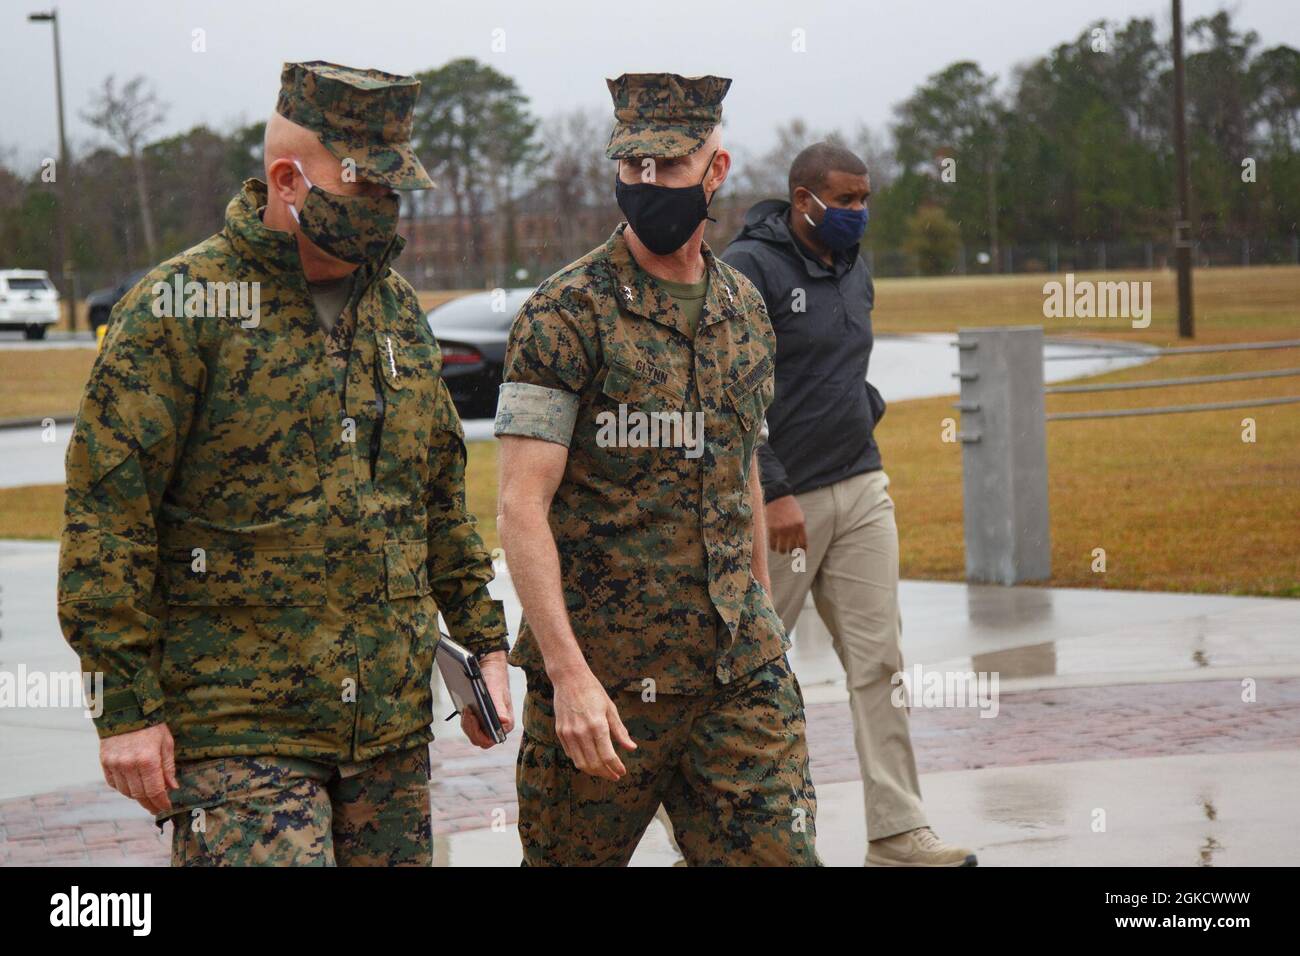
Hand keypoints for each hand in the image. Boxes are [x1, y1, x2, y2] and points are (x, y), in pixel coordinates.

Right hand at [100, 723, 178, 814]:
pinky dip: (124, 788)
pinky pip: (114, 784)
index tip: (167, 807)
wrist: (126, 710)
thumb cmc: (151, 726)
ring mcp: (114, 765)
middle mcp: (129, 765)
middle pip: (139, 795)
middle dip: (150, 804)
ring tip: (147, 796)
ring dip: (137, 797)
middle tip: (158, 808)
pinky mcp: (104, 762)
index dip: (161, 802)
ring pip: (126, 792)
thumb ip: (168, 768)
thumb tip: (172, 788)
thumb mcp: (166, 743)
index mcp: (147, 760)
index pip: (154, 791)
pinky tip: (133, 786)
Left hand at [461, 650, 514, 748]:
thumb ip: (499, 708)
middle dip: (470, 727)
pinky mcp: (481, 719)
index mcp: (506, 724)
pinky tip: (466, 708)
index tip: (472, 717)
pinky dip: (466, 719)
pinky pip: (471, 726)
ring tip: (466, 708)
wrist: (490, 668)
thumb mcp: (496, 692)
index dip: (478, 733)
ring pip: (473, 733)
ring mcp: (489, 723)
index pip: (488, 740)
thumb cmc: (496, 678)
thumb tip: (504, 721)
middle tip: (467, 711)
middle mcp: (498, 727)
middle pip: (478, 739)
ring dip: (467, 723)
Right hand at [552, 666, 635, 780]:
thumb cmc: (593, 691)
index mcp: (597, 725)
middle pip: (594, 764)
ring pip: (580, 763)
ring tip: (603, 771)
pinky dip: (581, 761)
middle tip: (615, 775)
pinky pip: (571, 754)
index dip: (616, 767)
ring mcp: (568, 733)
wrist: (569, 678)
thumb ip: (620, 731)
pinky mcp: (560, 732)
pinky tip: (590, 760)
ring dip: (593, 771)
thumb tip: (632, 748)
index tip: (622, 772)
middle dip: (606, 773)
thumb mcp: (610, 709)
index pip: (608, 756)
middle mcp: (581, 732)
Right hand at [766, 495, 807, 553]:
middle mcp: (792, 529)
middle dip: (791, 552)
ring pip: (783, 548)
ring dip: (782, 551)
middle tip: (789, 552)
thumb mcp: (799, 516)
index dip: (802, 551)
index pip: (803, 543)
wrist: (778, 497)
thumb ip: (800, 528)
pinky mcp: (772, 529)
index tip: (801, 554)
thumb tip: (800, 543)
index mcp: (801, 525)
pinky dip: (773, 548)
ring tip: (781, 551)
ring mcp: (782, 530)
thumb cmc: (789, 506)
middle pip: (793, 548)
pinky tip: (774, 548)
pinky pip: (773, 544)